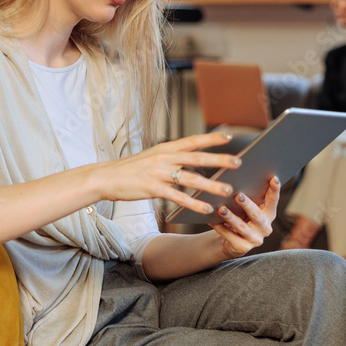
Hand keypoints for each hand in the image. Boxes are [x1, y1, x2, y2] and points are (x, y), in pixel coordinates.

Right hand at [99, 131, 240, 215]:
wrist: (107, 177)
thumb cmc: (132, 169)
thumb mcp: (153, 157)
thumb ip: (172, 159)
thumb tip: (193, 161)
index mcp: (166, 148)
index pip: (193, 141)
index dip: (211, 139)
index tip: (229, 137)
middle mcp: (165, 158)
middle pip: (197, 157)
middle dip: (219, 160)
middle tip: (238, 162)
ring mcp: (159, 173)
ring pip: (191, 178)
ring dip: (211, 185)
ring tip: (227, 189)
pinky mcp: (153, 188)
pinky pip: (178, 197)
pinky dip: (193, 203)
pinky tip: (205, 209)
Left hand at [208, 176, 279, 257]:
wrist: (232, 242)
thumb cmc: (241, 218)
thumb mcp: (247, 209)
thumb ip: (249, 198)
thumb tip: (238, 179)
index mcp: (269, 215)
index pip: (273, 201)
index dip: (275, 190)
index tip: (274, 178)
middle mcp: (265, 228)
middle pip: (256, 215)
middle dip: (247, 205)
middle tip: (237, 195)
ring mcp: (255, 239)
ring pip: (241, 227)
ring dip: (230, 217)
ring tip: (221, 209)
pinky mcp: (243, 248)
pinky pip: (230, 236)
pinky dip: (220, 228)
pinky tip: (212, 221)